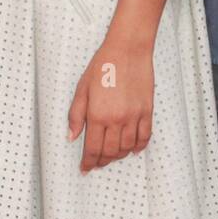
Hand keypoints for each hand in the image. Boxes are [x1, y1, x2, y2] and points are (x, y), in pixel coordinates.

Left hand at [68, 35, 154, 170]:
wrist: (128, 50)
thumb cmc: (103, 65)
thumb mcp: (82, 88)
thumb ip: (76, 114)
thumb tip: (71, 136)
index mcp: (97, 114)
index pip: (92, 148)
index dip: (88, 162)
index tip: (85, 168)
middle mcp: (116, 119)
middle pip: (110, 152)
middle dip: (102, 161)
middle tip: (97, 163)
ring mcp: (133, 117)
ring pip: (127, 148)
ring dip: (119, 156)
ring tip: (112, 156)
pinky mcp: (146, 112)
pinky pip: (144, 137)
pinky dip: (138, 147)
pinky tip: (132, 149)